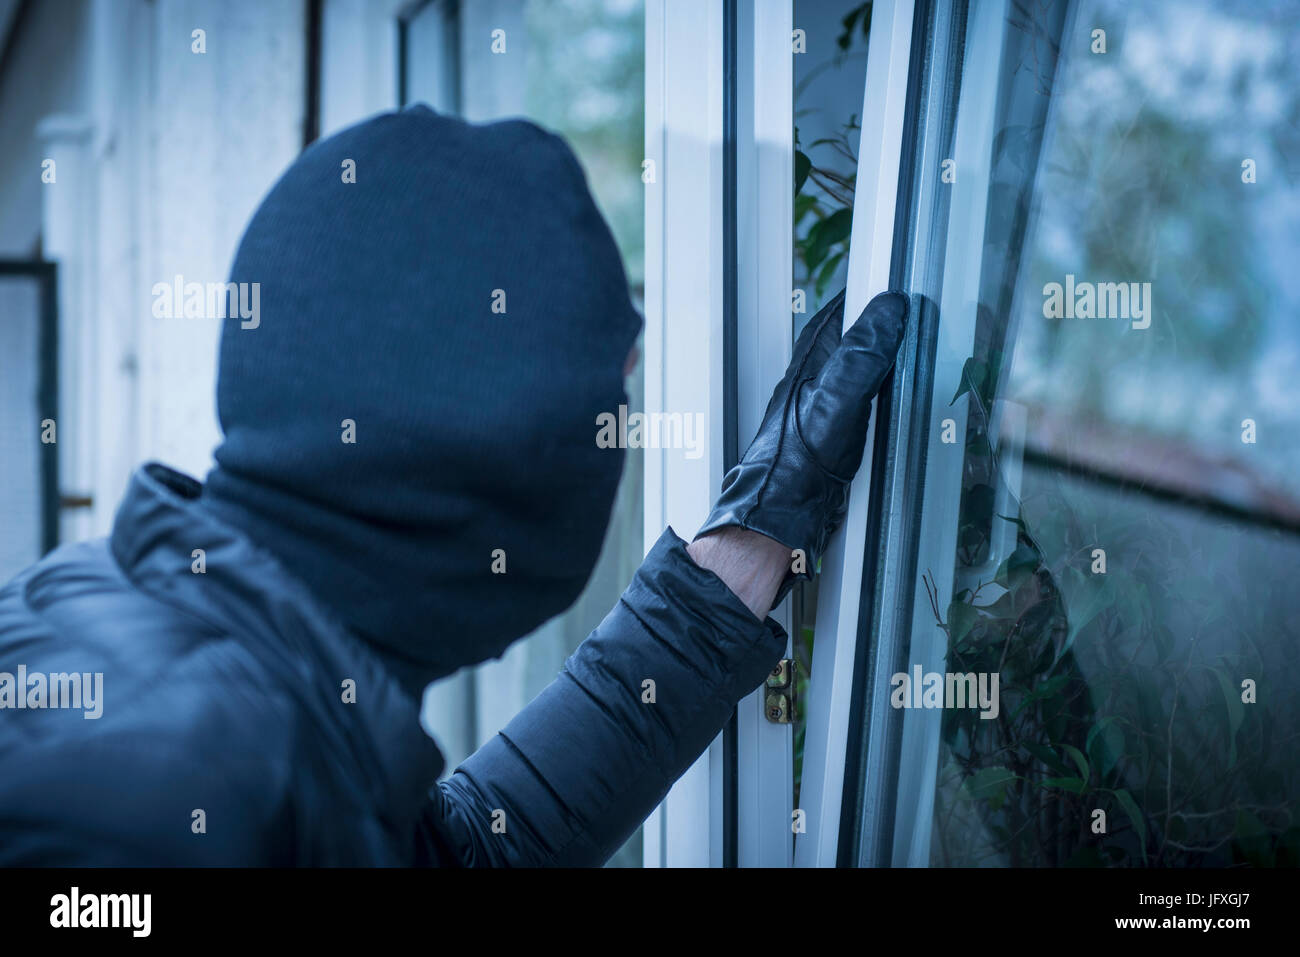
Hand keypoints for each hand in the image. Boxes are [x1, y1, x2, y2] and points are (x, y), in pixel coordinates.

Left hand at [694, 289, 907, 603]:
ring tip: (909, 351)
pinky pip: (861, 404)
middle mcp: (814, 381)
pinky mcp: (831, 437)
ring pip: (856, 372)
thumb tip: (889, 307)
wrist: (780, 516)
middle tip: (911, 315)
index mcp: (812, 363)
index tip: (902, 289)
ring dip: (881, 362)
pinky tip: (893, 406)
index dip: (871, 298)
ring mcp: (822, 409)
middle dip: (878, 327)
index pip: (843, 312)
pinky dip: (881, 397)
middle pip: (850, 340)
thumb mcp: (839, 399)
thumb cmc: (797, 463)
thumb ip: (863, 354)